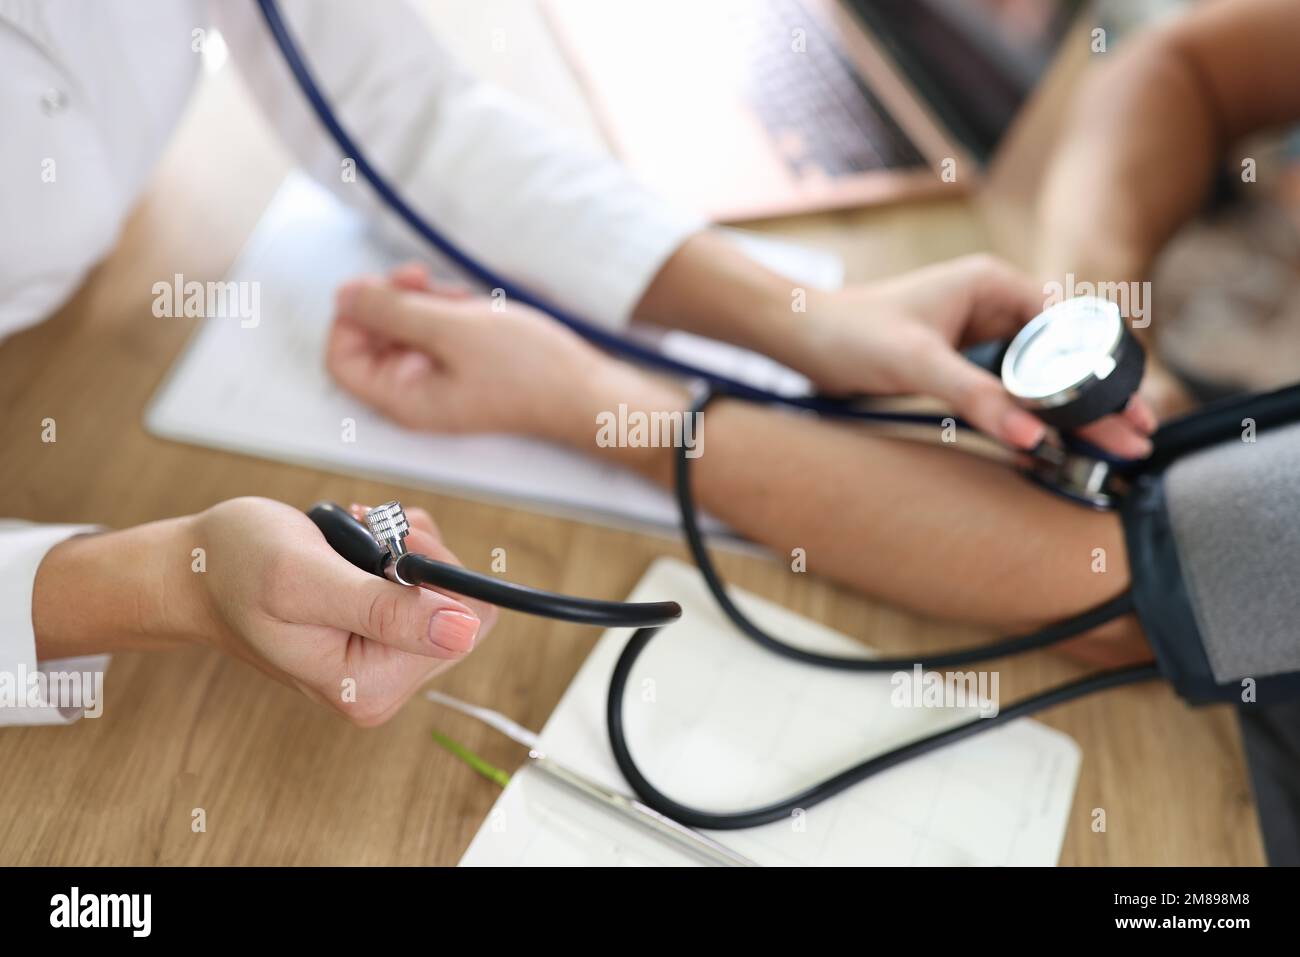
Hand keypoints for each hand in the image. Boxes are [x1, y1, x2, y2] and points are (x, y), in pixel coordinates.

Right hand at [33, 497, 496, 725]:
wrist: (195, 570)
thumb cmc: (235, 569)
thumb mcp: (306, 580)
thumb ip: (384, 610)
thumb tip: (463, 631)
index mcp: (369, 687)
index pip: (469, 623)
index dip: (436, 569)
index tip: (386, 545)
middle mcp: (382, 685)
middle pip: (461, 607)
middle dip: (419, 557)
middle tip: (366, 536)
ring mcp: (381, 663)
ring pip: (443, 591)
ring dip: (406, 549)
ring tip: (354, 539)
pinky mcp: (378, 637)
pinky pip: (423, 586)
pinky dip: (398, 550)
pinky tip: (358, 545)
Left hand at [327, 265, 611, 440]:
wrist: (584, 390)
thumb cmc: (526, 368)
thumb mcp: (453, 328)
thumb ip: (392, 312)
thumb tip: (343, 296)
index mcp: (403, 397)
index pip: (341, 359)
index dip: (350, 318)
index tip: (375, 287)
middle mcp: (414, 396)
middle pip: (371, 342)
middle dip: (389, 303)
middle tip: (418, 278)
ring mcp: (439, 383)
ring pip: (403, 333)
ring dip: (420, 304)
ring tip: (454, 293)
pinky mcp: (461, 370)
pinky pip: (433, 337)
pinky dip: (443, 314)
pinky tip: (468, 304)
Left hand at [791, 255, 1157, 456]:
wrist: (801, 339)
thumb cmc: (851, 333)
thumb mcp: (918, 364)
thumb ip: (976, 396)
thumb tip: (1032, 435)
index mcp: (994, 283)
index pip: (1068, 326)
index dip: (1102, 369)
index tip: (1128, 407)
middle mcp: (993, 304)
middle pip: (1061, 354)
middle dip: (1098, 396)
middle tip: (1137, 436)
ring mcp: (978, 335)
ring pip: (1038, 375)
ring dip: (1068, 410)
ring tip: (1110, 446)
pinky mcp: (960, 363)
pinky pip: (1008, 391)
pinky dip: (1030, 415)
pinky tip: (1054, 445)